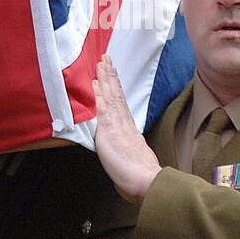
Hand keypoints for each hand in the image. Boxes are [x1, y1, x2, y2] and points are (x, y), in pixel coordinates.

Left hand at [92, 55, 161, 202]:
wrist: (144, 180)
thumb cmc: (138, 175)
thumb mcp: (131, 157)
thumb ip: (126, 150)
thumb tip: (123, 152)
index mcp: (128, 128)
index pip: (119, 103)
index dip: (115, 87)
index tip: (111, 74)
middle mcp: (124, 122)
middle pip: (116, 93)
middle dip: (110, 75)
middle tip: (106, 58)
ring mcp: (117, 124)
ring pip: (110, 95)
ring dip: (105, 78)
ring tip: (101, 63)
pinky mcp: (109, 130)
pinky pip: (103, 107)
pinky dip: (99, 94)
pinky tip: (95, 83)